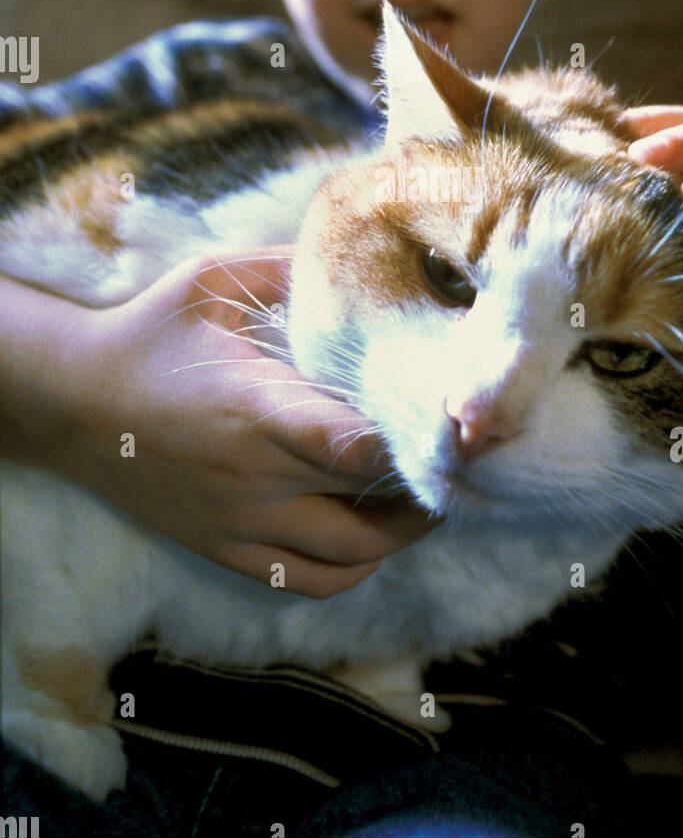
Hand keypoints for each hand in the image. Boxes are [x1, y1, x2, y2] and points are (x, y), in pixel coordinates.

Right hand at [0, 251, 439, 591]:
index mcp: (258, 405)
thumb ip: (285, 268)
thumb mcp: (210, 281)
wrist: (71, 403)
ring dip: (398, 537)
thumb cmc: (148, 335)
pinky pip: (307, 581)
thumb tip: (351, 255)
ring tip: (422, 503)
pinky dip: (351, 570)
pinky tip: (369, 539)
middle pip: (367, 504)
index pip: (352, 445)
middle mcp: (255, 475)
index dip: (411, 446)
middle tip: (455, 461)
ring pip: (347, 557)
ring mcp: (240, 521)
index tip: (449, 430)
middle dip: (424, 488)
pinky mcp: (225, 548)